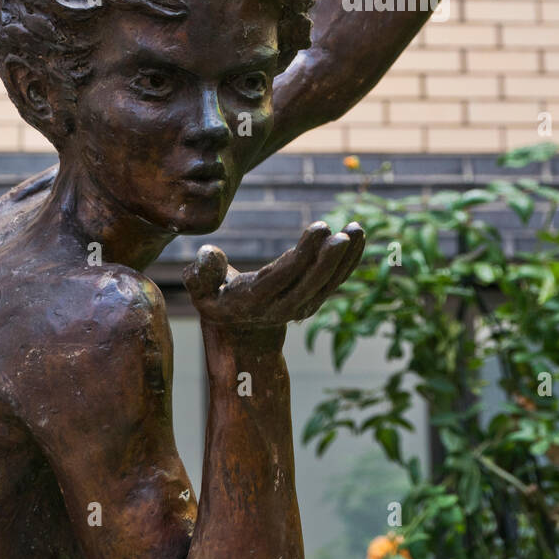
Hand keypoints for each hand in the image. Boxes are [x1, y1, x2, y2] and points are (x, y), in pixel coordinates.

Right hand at [183, 221, 364, 328]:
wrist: (241, 329)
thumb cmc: (217, 298)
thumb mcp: (200, 290)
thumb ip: (200, 273)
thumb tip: (208, 253)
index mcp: (255, 300)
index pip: (283, 277)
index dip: (303, 254)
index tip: (319, 228)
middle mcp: (282, 307)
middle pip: (310, 282)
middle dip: (328, 258)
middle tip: (343, 233)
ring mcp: (302, 306)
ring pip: (328, 282)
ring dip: (346, 257)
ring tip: (357, 228)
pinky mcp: (314, 301)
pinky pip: (335, 280)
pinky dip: (349, 261)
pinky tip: (358, 237)